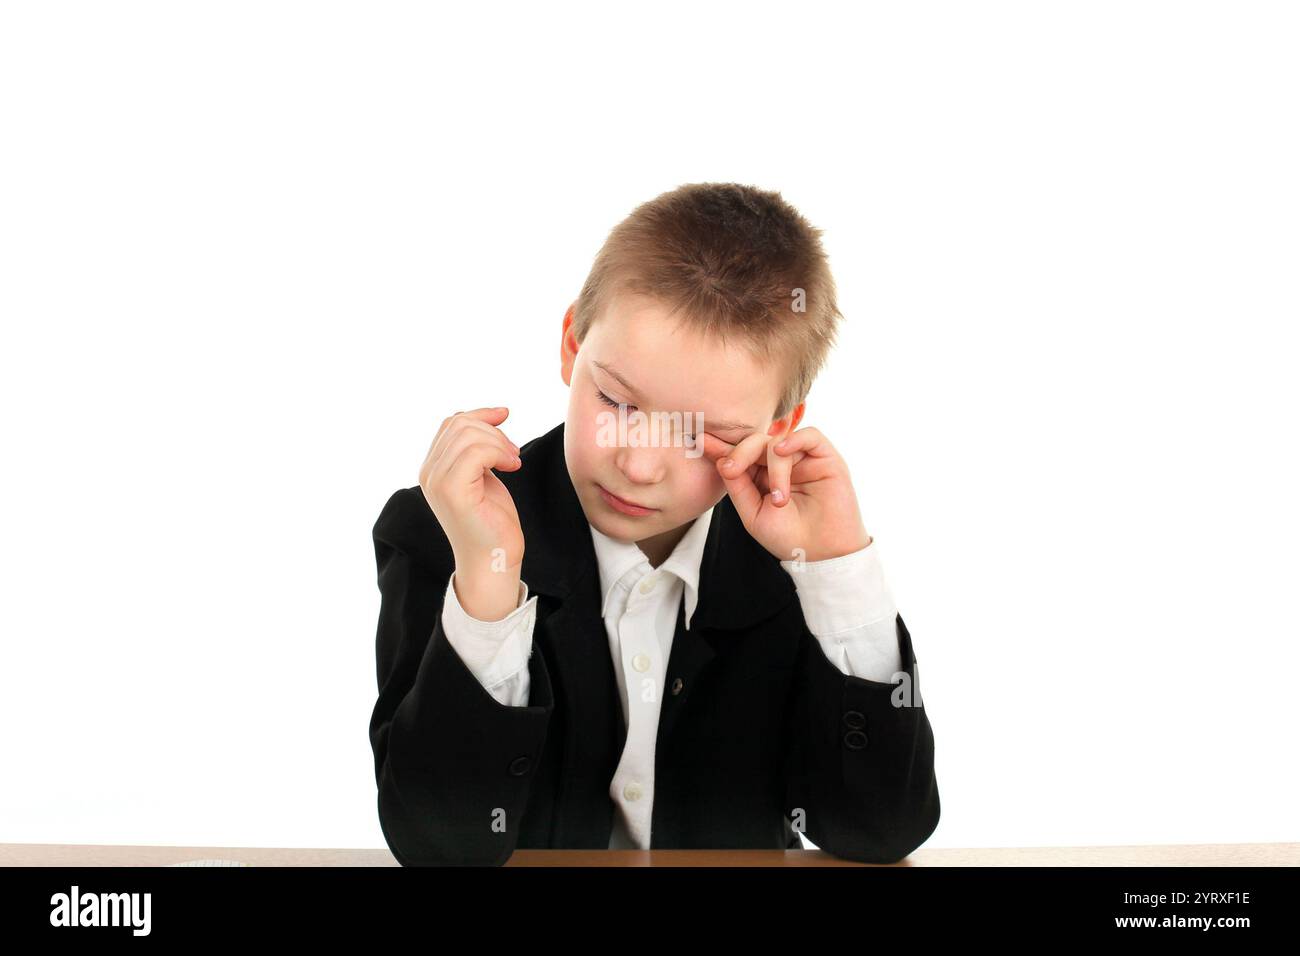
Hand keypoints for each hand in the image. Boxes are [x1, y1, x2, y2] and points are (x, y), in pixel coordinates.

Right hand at [419, 407, 524, 618]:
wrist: (493, 560)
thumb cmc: (492, 521)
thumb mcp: (483, 475)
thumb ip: (477, 450)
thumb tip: (491, 415)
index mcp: (433, 468)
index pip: (452, 423)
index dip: (481, 415)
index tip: (505, 416)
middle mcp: (428, 473)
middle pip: (460, 425)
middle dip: (494, 431)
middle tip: (513, 454)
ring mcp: (437, 482)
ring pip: (469, 435)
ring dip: (500, 443)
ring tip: (513, 462)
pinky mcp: (452, 491)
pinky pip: (476, 452)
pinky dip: (499, 453)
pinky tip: (512, 468)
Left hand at [701, 427, 871, 563]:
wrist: (822, 554)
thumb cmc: (788, 537)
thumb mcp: (753, 514)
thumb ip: (738, 487)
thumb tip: (723, 460)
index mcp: (759, 476)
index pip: (738, 454)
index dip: (720, 447)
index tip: (700, 440)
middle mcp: (778, 463)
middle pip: (755, 442)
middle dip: (740, 451)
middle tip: (731, 468)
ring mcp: (801, 459)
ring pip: (778, 442)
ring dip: (774, 468)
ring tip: (779, 498)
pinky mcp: (825, 457)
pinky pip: (809, 435)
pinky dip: (794, 439)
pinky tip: (782, 452)